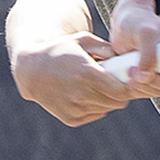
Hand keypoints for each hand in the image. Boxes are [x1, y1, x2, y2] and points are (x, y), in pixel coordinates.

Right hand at [11, 30, 138, 127]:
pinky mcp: (70, 119)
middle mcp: (81, 94)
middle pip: (118, 102)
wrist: (30, 70)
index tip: (127, 78)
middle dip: (120, 92)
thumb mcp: (83, 40)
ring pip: (107, 108)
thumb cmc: (60, 50)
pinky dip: (96, 106)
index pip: (122, 91)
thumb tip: (127, 60)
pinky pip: (96, 114)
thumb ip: (107, 48)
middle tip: (115, 81)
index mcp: (87, 74)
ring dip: (108, 99)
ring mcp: (75, 109)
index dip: (129, 85)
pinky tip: (86, 93)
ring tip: (98, 85)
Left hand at [110, 0, 159, 91]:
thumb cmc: (138, 22)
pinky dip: (137, 88)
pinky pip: (148, 92)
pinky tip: (128, 76)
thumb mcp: (144, 32)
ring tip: (130, 70)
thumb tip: (147, 77)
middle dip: (156, 83)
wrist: (123, 25)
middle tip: (139, 71)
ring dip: (144, 86)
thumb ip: (148, 52)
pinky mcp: (150, 79)